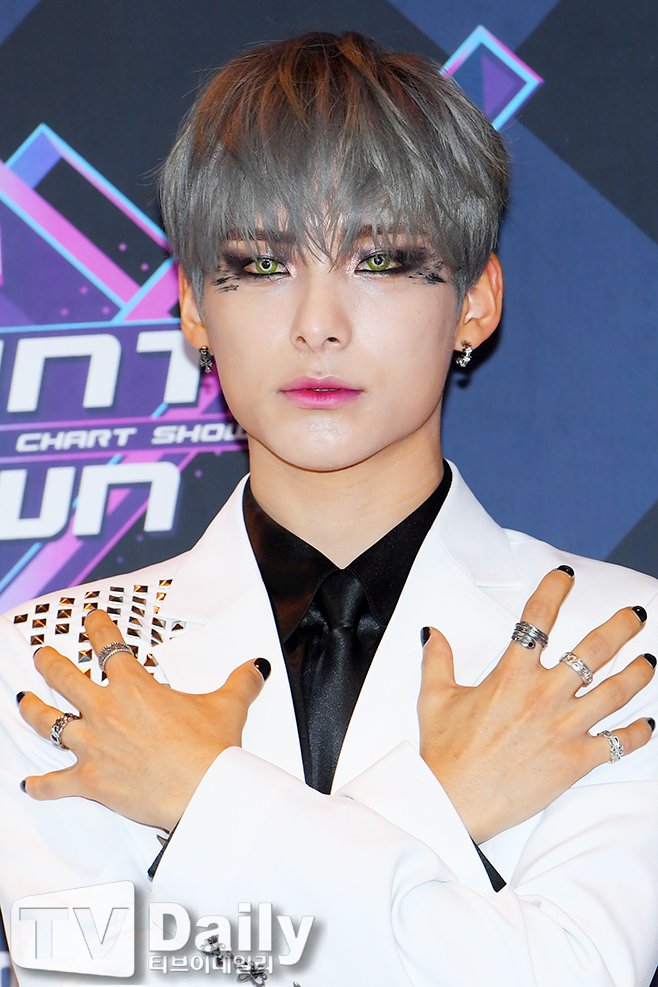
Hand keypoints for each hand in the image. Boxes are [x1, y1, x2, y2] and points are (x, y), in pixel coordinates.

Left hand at [17, 610, 269, 829]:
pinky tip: (29, 785)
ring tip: (23, 702)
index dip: (97, 627)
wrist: (202, 790)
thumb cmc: (212, 746)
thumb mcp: (229, 704)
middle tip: (42, 654)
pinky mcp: (90, 781)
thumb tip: (258, 666)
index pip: (109, 646)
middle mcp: (105, 710)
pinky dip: (40, 785)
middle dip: (49, 662)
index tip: (90, 617)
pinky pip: (55, 783)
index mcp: (134, 686)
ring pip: (49, 724)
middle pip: (64, 678)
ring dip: (33, 712)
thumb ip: (240, 681)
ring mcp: (93, 746)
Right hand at [418, 568, 654, 842]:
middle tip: (635, 616)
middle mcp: (543, 695)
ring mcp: (563, 728)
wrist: (454, 801)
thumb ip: (438, 660)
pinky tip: (647, 725)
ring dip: (638, 674)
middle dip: (619, 628)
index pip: (538, 619)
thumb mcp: (435, 698)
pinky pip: (618, 743)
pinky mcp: (574, 761)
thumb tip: (433, 633)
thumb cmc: (445, 751)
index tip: (566, 576)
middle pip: (594, 651)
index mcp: (511, 675)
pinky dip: (637, 734)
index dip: (553, 591)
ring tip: (650, 662)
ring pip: (615, 692)